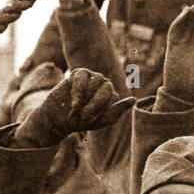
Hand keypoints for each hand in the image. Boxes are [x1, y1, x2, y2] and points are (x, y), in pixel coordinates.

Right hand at [12, 68, 133, 147]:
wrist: (59, 119)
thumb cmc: (81, 121)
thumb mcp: (101, 120)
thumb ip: (118, 110)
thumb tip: (134, 100)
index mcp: (111, 95)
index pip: (112, 97)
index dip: (99, 109)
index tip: (89, 120)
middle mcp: (104, 84)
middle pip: (106, 87)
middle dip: (95, 103)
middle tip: (84, 116)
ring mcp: (92, 77)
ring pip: (96, 81)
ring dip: (86, 97)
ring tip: (77, 108)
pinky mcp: (79, 73)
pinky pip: (82, 77)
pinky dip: (78, 90)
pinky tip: (73, 101)